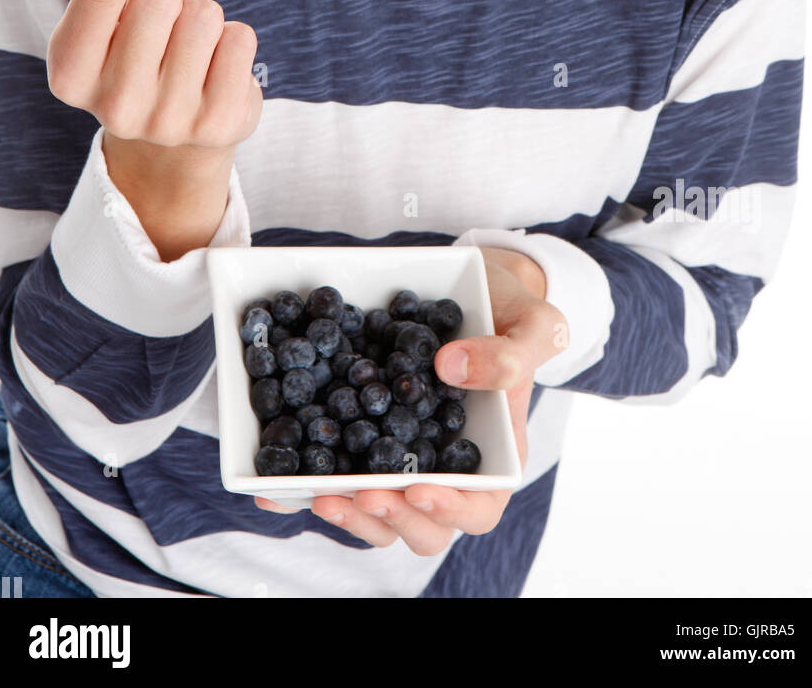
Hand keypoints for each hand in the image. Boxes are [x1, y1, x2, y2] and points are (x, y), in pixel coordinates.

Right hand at [47, 0, 262, 150]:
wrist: (175, 139)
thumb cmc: (143, 44)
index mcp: (70, 66)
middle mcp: (109, 102)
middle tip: (167, 18)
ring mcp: (165, 121)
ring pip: (205, 15)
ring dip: (205, 15)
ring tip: (191, 43)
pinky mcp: (217, 126)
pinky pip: (242, 40)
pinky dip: (236, 39)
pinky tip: (217, 66)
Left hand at [254, 247, 569, 553]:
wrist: (475, 288)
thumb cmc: (514, 314)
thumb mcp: (534, 326)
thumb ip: (508, 354)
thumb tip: (450, 368)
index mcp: (493, 457)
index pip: (479, 508)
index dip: (450, 512)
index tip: (420, 490)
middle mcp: (443, 465)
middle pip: (420, 524)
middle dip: (389, 517)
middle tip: (365, 492)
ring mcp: (402, 454)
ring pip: (376, 508)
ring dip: (348, 510)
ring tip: (322, 493)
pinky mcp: (364, 434)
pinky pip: (337, 466)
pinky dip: (306, 479)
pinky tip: (277, 477)